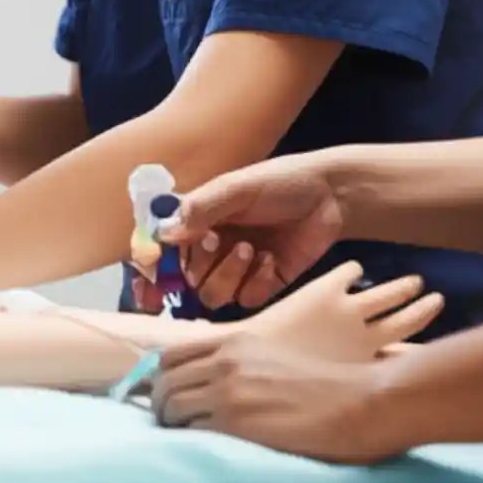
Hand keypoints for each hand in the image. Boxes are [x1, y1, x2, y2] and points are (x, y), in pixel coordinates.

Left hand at [151, 262, 437, 461]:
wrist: (360, 402)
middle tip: (169, 422)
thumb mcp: (272, 357)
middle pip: (164, 382)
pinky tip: (205, 446)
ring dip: (172, 424)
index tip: (161, 394)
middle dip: (160, 404)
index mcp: (233, 342)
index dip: (159, 377)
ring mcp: (228, 391)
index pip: (170, 355)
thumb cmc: (325, 385)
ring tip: (185, 436)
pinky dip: (191, 440)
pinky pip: (193, 431)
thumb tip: (207, 380)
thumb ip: (239, 363)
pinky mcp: (236, 422)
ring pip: (172, 407)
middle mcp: (224, 361)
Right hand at [158, 154, 343, 309]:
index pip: (160, 252)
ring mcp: (235, 270)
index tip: (151, 280)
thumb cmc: (279, 182)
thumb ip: (200, 208)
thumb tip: (163, 234)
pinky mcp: (262, 286)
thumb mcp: (236, 187)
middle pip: (183, 279)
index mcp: (195, 223)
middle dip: (198, 264)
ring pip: (211, 295)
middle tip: (216, 240)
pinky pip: (245, 300)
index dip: (150, 271)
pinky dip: (257, 282)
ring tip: (250, 249)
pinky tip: (272, 260)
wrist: (332, 196)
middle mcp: (209, 249)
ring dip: (227, 274)